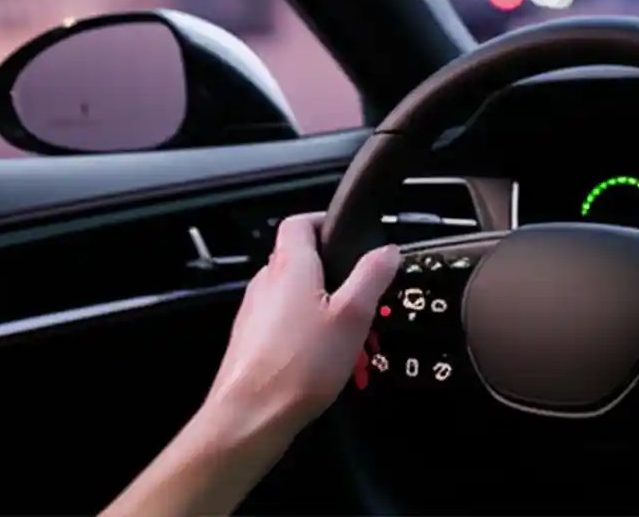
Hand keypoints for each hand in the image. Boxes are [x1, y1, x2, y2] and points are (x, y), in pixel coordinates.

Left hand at [104, 214, 399, 516]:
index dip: (324, 222)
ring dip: (328, 313)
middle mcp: (267, 283)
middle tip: (364, 303)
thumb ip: (371, 276)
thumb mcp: (352, 316)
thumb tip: (387, 251)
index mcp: (290, 266)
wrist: (250, 416)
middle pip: (304, 263)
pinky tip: (330, 363)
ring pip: (299, 299)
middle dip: (338, 280)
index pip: (299, 222)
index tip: (347, 234)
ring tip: (354, 342)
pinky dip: (311, 335)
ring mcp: (256, 313)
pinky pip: (288, 326)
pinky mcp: (252, 341)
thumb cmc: (299, 366)